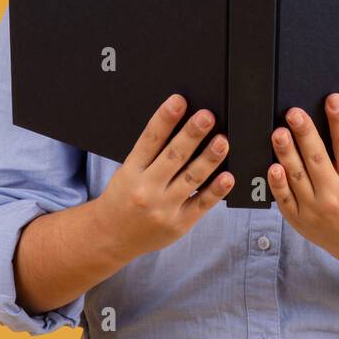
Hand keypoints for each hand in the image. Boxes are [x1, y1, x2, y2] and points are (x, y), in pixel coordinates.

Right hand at [94, 94, 232, 259]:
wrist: (110, 237)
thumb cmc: (123, 197)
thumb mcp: (126, 172)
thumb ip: (150, 154)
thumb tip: (183, 127)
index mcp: (130, 171)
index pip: (149, 140)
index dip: (165, 118)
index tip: (179, 100)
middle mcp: (146, 189)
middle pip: (173, 157)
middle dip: (192, 135)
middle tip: (207, 116)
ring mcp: (163, 208)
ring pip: (191, 178)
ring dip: (209, 158)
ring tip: (223, 141)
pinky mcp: (178, 224)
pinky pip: (201, 205)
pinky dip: (216, 190)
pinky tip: (228, 176)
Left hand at [267, 92, 338, 263]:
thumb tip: (322, 127)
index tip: (333, 99)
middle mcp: (334, 196)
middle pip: (317, 159)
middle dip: (304, 134)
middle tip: (294, 113)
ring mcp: (315, 210)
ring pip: (297, 176)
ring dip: (286, 153)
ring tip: (278, 133)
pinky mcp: (299, 220)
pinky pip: (285, 199)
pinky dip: (278, 183)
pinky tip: (272, 167)